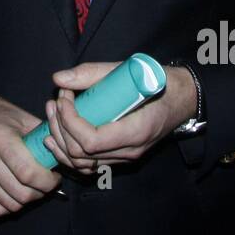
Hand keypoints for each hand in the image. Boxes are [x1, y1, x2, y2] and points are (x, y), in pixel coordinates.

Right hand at [0, 84, 60, 217]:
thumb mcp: (23, 118)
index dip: (47, 181)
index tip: (54, 177)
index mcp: (0, 138)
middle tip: (45, 183)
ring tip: (30, 187)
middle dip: (40, 193)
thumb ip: (43, 138)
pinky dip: (9, 206)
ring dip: (26, 201)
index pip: (28, 173)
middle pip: (21, 193)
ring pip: (9, 204)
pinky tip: (14, 193)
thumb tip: (61, 157)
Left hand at [42, 62, 195, 172]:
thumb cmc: (158, 82)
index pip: (92, 140)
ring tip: (52, 115)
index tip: (64, 97)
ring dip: (60, 140)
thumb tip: (59, 79)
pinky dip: (68, 151)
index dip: (70, 121)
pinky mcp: (119, 156)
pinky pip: (88, 164)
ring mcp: (125, 157)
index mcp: (136, 130)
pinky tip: (56, 134)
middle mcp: (130, 150)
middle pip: (81, 153)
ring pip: (81, 163)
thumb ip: (93, 73)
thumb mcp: (129, 70)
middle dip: (59, 127)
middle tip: (55, 101)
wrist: (182, 98)